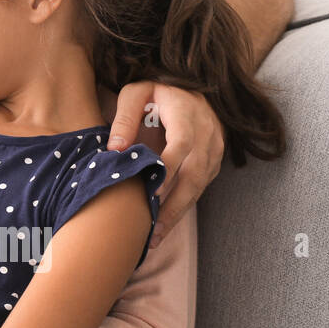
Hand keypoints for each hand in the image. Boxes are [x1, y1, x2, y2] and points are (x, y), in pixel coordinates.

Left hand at [106, 81, 224, 248]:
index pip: (182, 146)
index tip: (151, 194)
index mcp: (187, 115)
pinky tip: (165, 223)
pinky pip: (201, 188)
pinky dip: (184, 206)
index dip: (169, 170)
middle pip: (194, 174)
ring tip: (156, 236)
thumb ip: (124, 118)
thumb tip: (114, 150)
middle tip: (153, 230)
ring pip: (200, 186)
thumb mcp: (135, 93)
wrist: (191, 90)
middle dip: (174, 205)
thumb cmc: (156, 91)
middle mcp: (207, 135)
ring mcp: (214, 150)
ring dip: (178, 212)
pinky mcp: (213, 162)